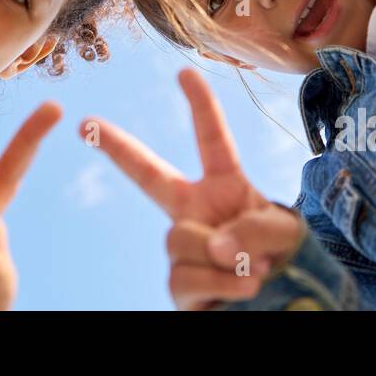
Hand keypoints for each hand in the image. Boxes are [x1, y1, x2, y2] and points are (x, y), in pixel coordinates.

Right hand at [85, 68, 301, 308]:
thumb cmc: (287, 258)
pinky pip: (184, 277)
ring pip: (181, 239)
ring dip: (222, 259)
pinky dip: (218, 285)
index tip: (184, 72)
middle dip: (119, 147)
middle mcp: (196, 211)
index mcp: (225, 187)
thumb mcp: (284, 234)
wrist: (283, 303)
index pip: (212, 140)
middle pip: (150, 175)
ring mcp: (184, 248)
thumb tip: (214, 247)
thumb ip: (254, 229)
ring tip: (254, 272)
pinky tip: (242, 291)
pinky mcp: (180, 286)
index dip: (201, 105)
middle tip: (88, 123)